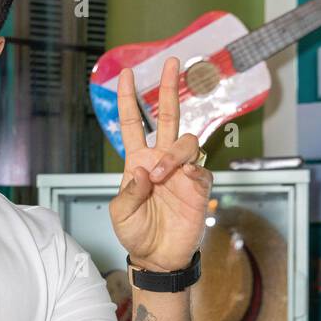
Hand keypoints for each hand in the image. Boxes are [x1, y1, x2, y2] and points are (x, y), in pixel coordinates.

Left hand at [109, 56, 212, 272]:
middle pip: (168, 116)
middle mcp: (161, 160)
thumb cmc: (136, 233)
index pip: (133, 123)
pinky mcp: (199, 186)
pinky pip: (200, 167)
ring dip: (172, 154)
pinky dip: (190, 170)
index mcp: (138, 161)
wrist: (158, 257)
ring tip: (161, 176)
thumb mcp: (120, 214)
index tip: (125, 73)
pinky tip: (181, 181)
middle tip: (171, 62)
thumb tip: (142, 170)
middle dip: (168, 88)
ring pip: (186, 140)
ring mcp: (182, 171)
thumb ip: (128, 192)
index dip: (128, 98)